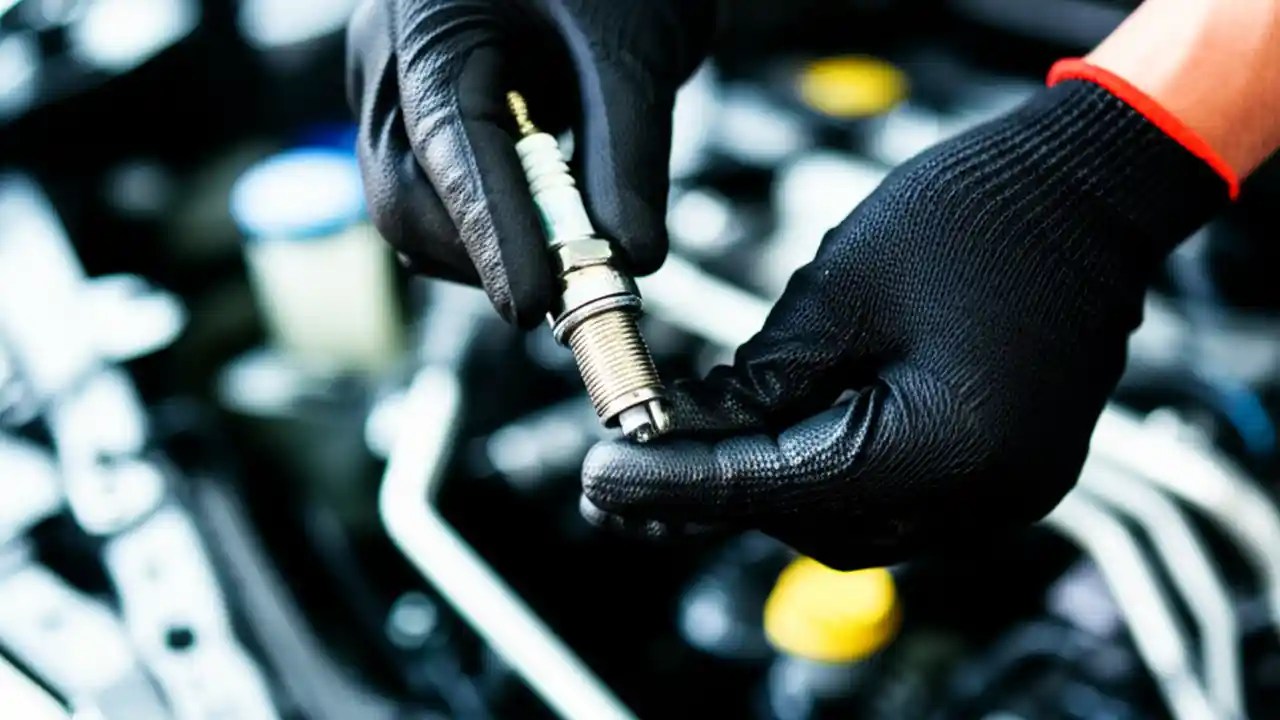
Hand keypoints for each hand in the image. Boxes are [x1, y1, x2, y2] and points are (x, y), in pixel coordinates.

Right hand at [347, 0, 716, 325]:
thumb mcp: (632, 46)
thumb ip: (629, 156)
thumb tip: (629, 257)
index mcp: (429, 21)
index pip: (449, 150)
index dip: (492, 236)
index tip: (535, 303)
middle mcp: (389, 61)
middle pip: (405, 198)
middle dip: (486, 253)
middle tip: (570, 287)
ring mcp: (392, 92)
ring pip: (413, 211)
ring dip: (487, 246)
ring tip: (566, 238)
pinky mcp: (415, 117)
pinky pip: (432, 197)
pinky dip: (488, 225)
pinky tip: (540, 213)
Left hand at [580, 81, 1230, 569]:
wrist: (1085, 189)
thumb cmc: (975, 214)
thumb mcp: (841, 288)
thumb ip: (763, 377)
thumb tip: (695, 434)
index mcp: (948, 448)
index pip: (779, 487)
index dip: (679, 484)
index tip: (602, 482)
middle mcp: (984, 497)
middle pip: (814, 523)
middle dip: (721, 492)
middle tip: (637, 465)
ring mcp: (1003, 495)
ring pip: (850, 522)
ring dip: (771, 489)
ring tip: (697, 447)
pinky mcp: (1004, 475)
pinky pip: (895, 500)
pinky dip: (827, 476)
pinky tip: (777, 438)